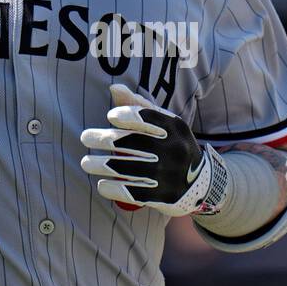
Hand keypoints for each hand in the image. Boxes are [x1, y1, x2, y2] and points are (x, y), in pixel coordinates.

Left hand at [80, 84, 222, 215]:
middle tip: (85, 137)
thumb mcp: (165, 124)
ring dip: (100, 164)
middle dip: (103, 139)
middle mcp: (174, 150)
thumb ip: (139, 106)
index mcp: (175, 128)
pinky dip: (113, 188)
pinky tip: (101, 184)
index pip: (147, 117)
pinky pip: (132, 192)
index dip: (125, 116)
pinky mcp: (163, 196)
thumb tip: (114, 88)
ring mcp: (169, 175)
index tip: (110, 117)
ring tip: (86, 162)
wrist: (201, 183)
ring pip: (127, 168)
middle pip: (131, 142)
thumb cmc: (172, 145)